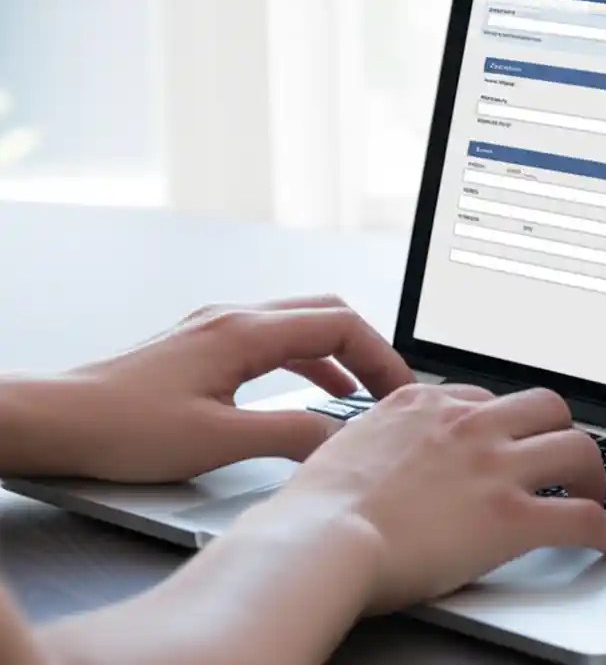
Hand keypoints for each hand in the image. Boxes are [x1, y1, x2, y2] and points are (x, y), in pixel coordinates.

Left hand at [15, 295, 414, 482]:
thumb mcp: (219, 440)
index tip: (401, 392)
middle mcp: (234, 318)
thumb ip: (291, 434)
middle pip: (327, 313)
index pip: (342, 324)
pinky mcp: (203, 346)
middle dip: (368, 348)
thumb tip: (342, 437)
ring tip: (363, 394)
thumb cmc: (123, 428)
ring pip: (300, 324)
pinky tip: (314, 390)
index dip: (383, 357)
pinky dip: (307, 361)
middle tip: (391, 390)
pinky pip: (274, 341)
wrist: (56, 421)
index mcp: (245, 332)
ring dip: (339, 354)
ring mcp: (216, 328)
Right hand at [272, 384, 605, 610]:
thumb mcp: (343, 448)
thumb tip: (376, 454)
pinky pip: (583, 516)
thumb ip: (377, 442)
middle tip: (562, 461)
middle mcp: (467, 424)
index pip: (485, 399)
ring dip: (593, 473)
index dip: (503, 425)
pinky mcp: (512, 516)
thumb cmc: (314, 510)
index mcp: (424, 403)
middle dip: (559, 433)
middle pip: (544, 407)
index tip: (507, 443)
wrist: (318, 541)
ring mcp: (494, 466)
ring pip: (577, 448)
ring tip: (594, 494)